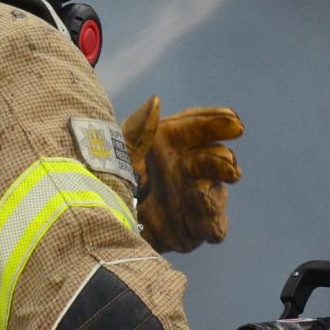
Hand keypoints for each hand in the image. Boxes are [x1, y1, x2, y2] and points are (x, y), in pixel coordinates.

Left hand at [120, 97, 243, 252]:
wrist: (98, 218)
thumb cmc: (105, 178)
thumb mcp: (117, 151)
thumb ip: (137, 129)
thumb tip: (156, 101)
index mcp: (171, 142)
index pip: (199, 127)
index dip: (216, 122)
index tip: (232, 120)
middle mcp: (186, 167)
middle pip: (215, 159)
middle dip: (224, 161)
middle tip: (229, 166)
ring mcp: (192, 198)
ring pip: (218, 193)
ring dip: (215, 194)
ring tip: (204, 194)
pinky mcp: (192, 228)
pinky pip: (214, 227)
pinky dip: (214, 224)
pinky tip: (209, 225)